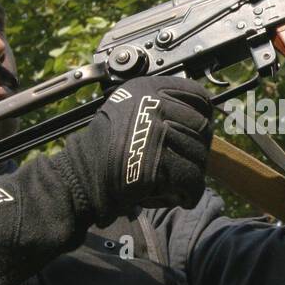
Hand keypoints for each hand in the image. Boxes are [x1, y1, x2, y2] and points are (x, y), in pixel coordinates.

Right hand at [65, 75, 213, 221]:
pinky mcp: (160, 163)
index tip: (196, 135)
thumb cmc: (105, 151)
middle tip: (182, 166)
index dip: (202, 120)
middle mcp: (155, 104)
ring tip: (173, 182)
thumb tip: (202, 117)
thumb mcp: (129, 111)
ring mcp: (158, 131)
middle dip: (197, 151)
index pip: (198, 97)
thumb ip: (161, 108)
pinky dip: (189, 193)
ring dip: (191, 174)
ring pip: (199, 156)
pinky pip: (192, 180)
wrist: (81, 177)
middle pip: (202, 129)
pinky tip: (178, 196)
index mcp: (148, 89)